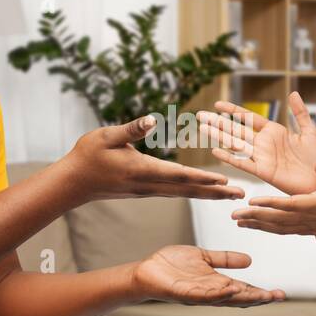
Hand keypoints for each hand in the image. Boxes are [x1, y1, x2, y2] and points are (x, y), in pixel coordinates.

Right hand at [61, 115, 244, 203]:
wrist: (73, 182)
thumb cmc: (87, 155)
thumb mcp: (106, 136)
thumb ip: (131, 129)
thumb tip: (153, 119)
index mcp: (142, 170)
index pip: (178, 175)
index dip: (202, 177)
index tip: (225, 180)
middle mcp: (149, 184)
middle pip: (188, 190)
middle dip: (216, 192)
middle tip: (241, 195)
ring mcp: (148, 190)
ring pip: (184, 193)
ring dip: (209, 194)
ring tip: (231, 196)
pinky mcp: (145, 191)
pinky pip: (175, 193)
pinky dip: (194, 192)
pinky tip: (205, 192)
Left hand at [130, 245, 285, 306]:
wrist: (147, 270)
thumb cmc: (173, 265)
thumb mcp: (204, 258)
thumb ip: (225, 259)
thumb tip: (249, 260)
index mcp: (217, 284)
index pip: (243, 290)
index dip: (261, 292)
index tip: (280, 293)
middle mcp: (211, 292)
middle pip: (239, 298)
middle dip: (259, 298)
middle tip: (279, 297)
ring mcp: (199, 295)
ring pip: (225, 298)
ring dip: (244, 297)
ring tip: (262, 295)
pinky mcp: (184, 293)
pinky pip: (204, 295)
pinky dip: (218, 294)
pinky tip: (231, 289)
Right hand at [196, 91, 315, 195]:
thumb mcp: (310, 132)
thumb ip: (300, 113)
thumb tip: (293, 93)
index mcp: (274, 132)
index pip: (248, 118)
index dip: (232, 111)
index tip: (217, 104)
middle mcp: (264, 144)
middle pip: (236, 130)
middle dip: (218, 122)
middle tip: (199, 115)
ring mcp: (262, 157)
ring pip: (236, 144)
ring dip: (219, 136)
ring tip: (202, 128)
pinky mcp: (264, 171)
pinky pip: (243, 163)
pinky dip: (230, 158)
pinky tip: (216, 151)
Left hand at [231, 160, 315, 243]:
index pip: (292, 206)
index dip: (270, 205)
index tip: (251, 203)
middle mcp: (315, 219)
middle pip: (279, 220)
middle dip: (255, 218)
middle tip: (233, 217)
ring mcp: (314, 227)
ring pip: (281, 228)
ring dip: (259, 225)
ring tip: (239, 223)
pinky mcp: (315, 230)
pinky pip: (288, 231)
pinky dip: (272, 229)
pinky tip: (262, 227)